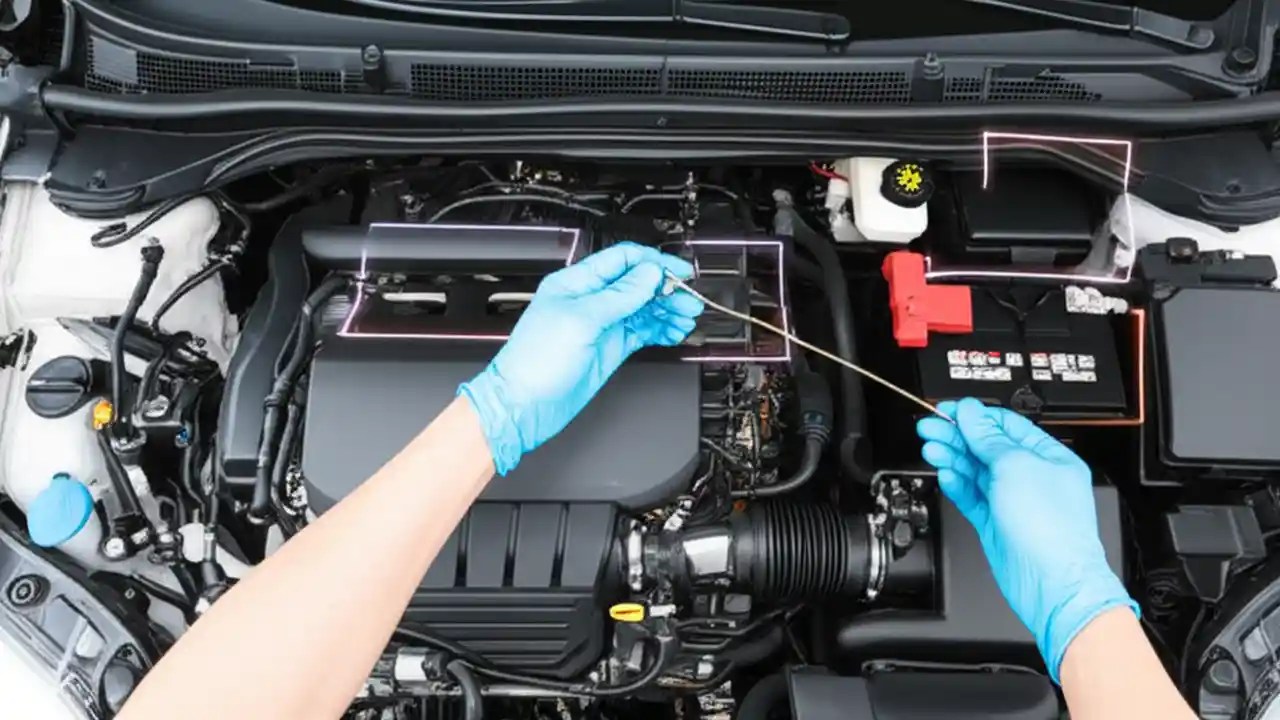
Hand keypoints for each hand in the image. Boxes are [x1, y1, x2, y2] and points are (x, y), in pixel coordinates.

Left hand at [459, 242, 703, 473]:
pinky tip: (673, 331)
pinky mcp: (609, 347)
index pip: (623, 260)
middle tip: (688, 300)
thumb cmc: (534, 362)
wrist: (523, 405)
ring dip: (668, 310)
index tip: (678, 272)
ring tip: (687, 317)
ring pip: (644, 308)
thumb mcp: (581, 320)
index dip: (653, 263)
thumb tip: (649, 274)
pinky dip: (660, 329)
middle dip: (666, 289)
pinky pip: (642, 331)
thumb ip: (619, 296)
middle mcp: (590, 301)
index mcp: (576, 283)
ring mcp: (601, 325)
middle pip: (638, 284)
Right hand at [916, 398, 1137, 681]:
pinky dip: (957, 484)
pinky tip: (945, 474)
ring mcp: (1013, 502)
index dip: (975, 416)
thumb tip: (971, 415)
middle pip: (986, 447)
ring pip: (975, 471)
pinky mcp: (997, 524)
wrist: (1053, 584)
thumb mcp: (1017, 467)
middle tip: (929, 427)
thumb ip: (989, 439)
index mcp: (1048, 457)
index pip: (1005, 426)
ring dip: (952, 457)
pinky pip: (971, 497)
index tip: (948, 410)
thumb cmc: (1053, 530)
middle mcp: (1032, 478)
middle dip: (956, 435)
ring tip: (931, 448)